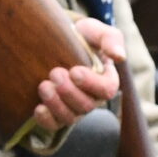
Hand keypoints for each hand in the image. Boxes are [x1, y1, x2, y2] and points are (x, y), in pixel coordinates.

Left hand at [31, 18, 122, 135]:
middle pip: (86, 106)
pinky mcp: (56, 113)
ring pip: (70, 117)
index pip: (107, 90)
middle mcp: (92, 98)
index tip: (74, 71)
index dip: (91, 84)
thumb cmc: (82, 36)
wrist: (56, 39)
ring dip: (56, 104)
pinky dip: (46, 119)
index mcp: (106, 80)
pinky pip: (54, 125)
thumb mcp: (96, 31)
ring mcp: (74, 107)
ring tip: (43, 86)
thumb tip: (119, 56)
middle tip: (55, 73)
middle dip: (69, 92)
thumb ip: (110, 39)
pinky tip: (38, 108)